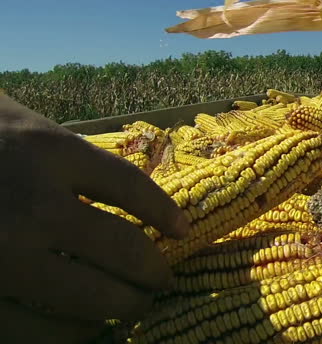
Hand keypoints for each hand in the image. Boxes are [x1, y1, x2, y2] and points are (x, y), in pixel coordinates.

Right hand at [0, 96, 188, 342]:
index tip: (181, 231)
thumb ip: (59, 151)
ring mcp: (2, 256)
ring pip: (88, 301)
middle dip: (150, 274)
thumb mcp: (11, 122)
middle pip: (124, 252)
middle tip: (159, 282)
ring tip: (129, 309)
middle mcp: (32, 205)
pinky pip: (34, 333)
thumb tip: (118, 191)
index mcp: (46, 150)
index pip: (132, 188)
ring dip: (119, 309)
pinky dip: (67, 336)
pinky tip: (80, 330)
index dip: (164, 214)